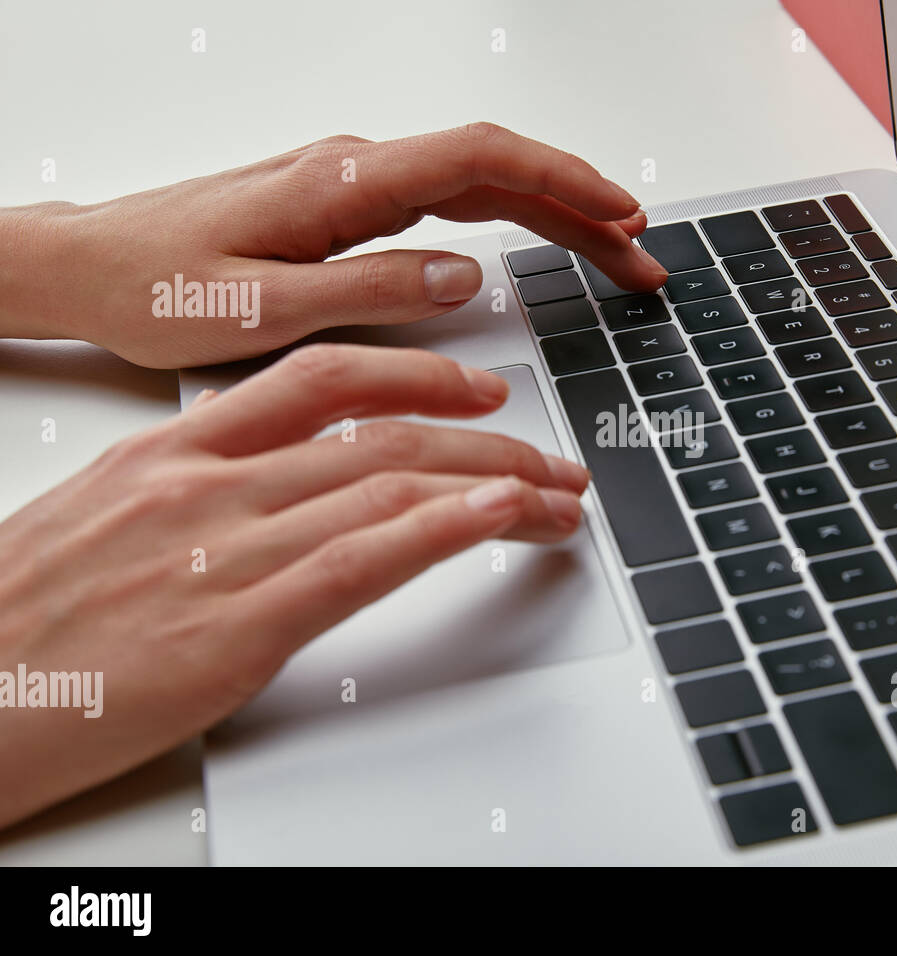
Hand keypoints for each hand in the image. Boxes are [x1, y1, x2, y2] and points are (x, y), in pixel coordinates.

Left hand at [0, 123, 666, 367]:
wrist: (89, 265)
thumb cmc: (156, 289)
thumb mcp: (264, 312)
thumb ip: (371, 290)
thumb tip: (464, 275)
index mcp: (342, 184)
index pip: (481, 161)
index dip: (564, 184)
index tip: (623, 217)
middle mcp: (354, 168)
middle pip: (497, 170)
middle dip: (582, 209)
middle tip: (642, 261)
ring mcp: (351, 181)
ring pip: (477, 185)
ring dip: (553, 217)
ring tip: (612, 257)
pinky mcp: (344, 203)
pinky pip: (446, 201)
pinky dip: (506, 220)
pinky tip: (533, 244)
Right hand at [0, 343, 589, 827]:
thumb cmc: (18, 619)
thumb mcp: (101, 518)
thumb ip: (193, 490)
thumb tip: (274, 487)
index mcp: (172, 451)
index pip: (321, 379)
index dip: (417, 376)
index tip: (475, 390)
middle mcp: (208, 485)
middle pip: (382, 432)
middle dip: (486, 440)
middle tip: (547, 456)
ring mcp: (224, 551)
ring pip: (392, 485)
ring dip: (496, 485)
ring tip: (555, 496)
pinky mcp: (236, 629)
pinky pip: (365, 558)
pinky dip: (447, 528)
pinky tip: (501, 517)